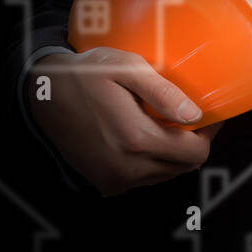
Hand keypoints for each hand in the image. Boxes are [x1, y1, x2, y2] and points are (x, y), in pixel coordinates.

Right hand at [28, 48, 221, 196]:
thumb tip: (195, 115)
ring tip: (164, 125)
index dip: (209, 134)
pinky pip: (143, 179)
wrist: (42, 94)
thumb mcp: (125, 69)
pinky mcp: (104, 182)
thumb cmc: (85, 74)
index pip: (195, 153)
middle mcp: (127, 168)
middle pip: (183, 167)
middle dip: (193, 144)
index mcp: (136, 140)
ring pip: (165, 174)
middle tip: (190, 118)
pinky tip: (143, 138)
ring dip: (172, 154)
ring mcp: (114, 179)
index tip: (210, 116)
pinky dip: (151, 162)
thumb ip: (163, 93)